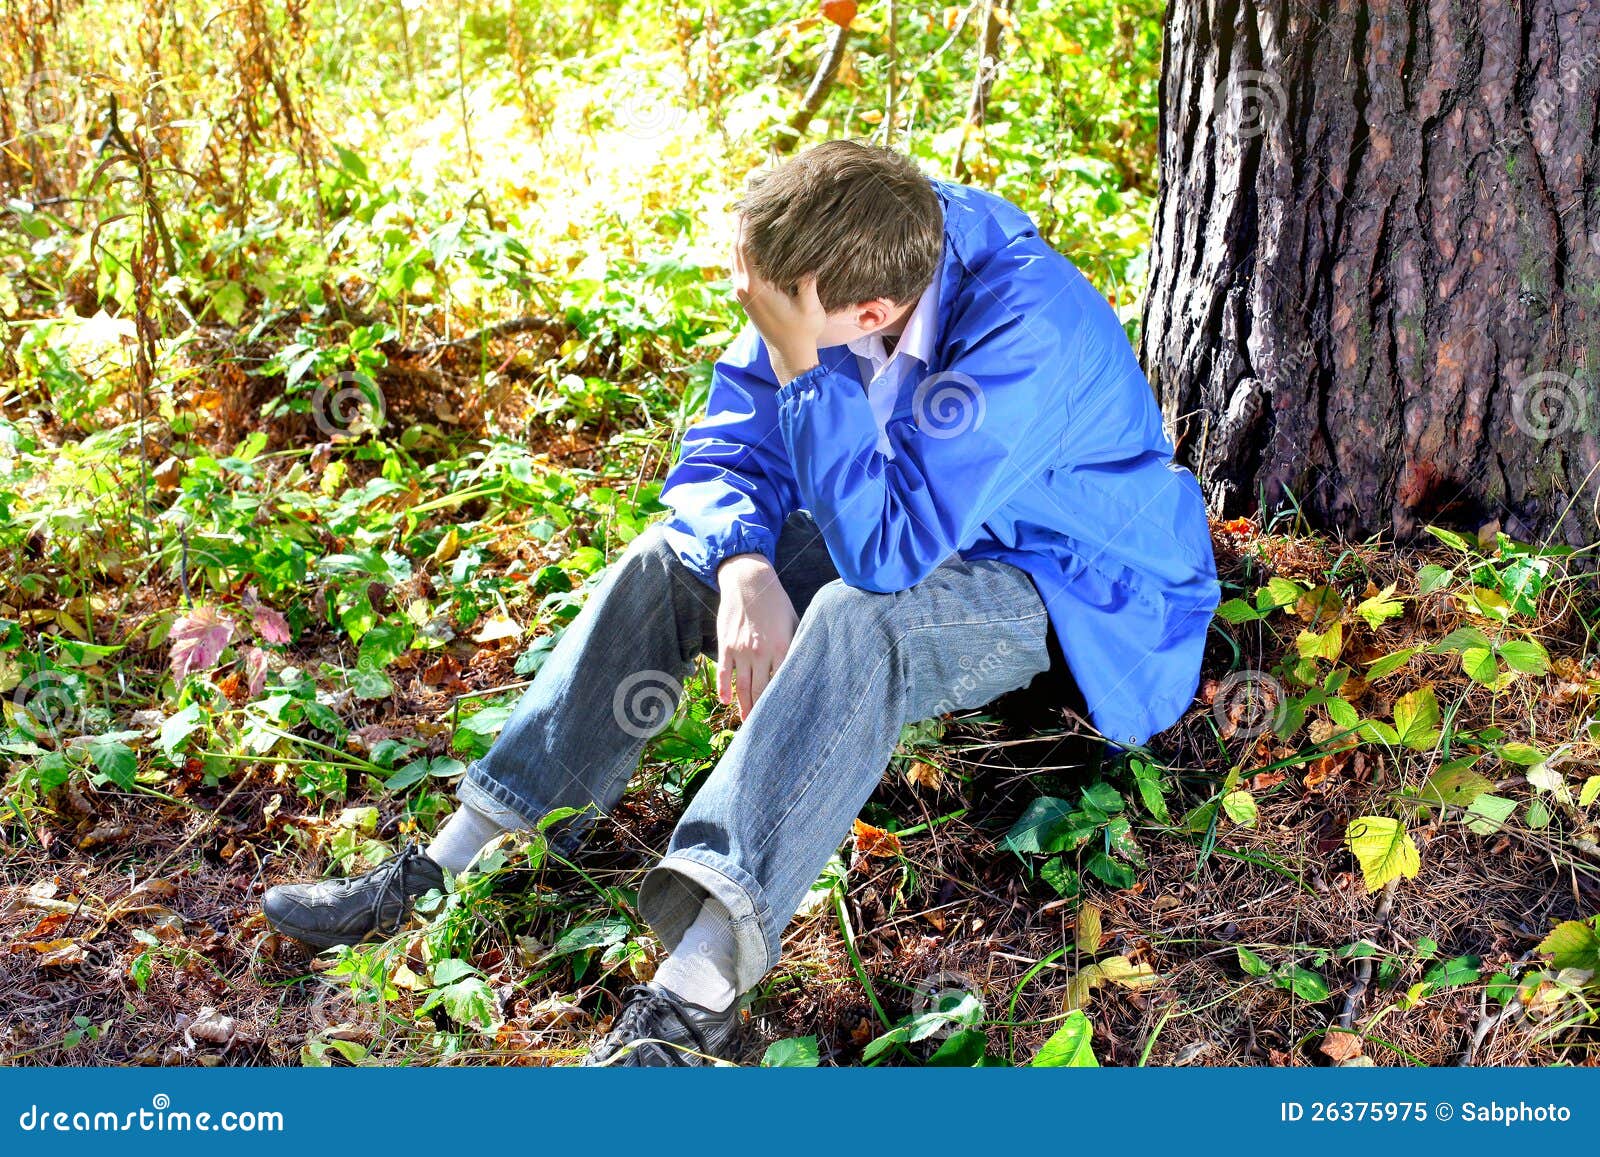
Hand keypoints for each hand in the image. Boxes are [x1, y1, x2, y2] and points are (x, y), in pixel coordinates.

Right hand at [715, 552, 799, 719]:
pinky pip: (723, 673)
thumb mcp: (793, 619)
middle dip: (763, 711)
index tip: (788, 718)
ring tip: (747, 723)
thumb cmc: (775, 600)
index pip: (784, 681)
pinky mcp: (726, 645)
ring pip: (743, 687)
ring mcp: (741, 650)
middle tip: (765, 730)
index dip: (785, 701)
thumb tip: (807, 662)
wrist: (748, 579)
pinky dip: (724, 689)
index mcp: (782, 646)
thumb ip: (798, 642)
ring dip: (744, 706)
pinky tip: (726, 702)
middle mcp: (761, 652)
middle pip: (762, 690)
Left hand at [732, 215, 822, 384]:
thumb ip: (807, 282)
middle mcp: (743, 287)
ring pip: (733, 257)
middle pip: (735, 248)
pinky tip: (748, 240)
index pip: (745, 247)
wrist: (789, 353)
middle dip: (740, 225)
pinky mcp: (744, 296)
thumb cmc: (803, 331)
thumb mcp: (810, 306)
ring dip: (738, 236)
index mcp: (755, 286)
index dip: (746, 225)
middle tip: (747, 201)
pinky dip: (740, 251)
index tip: (752, 204)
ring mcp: (741, 292)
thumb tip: (809, 257)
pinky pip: (737, 266)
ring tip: (746, 215)